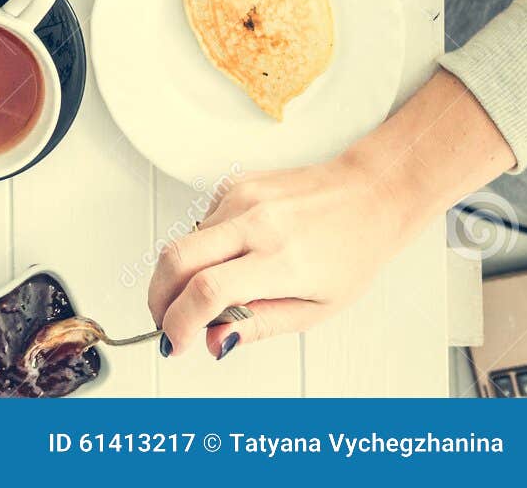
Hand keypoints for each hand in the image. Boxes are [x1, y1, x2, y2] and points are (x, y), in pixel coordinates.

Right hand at [148, 156, 409, 357]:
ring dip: (181, 275)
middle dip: (158, 297)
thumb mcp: (317, 309)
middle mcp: (256, 223)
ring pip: (183, 242)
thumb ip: (260, 325)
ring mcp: (241, 197)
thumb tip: (214, 341)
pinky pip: (199, 223)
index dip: (179, 322)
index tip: (173, 342)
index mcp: (282, 260)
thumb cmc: (350, 253)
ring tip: (207, 292)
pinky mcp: (233, 184)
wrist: (368, 195)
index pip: (208, 290)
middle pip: (175, 259)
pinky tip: (228, 256)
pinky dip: (200, 249)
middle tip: (164, 321)